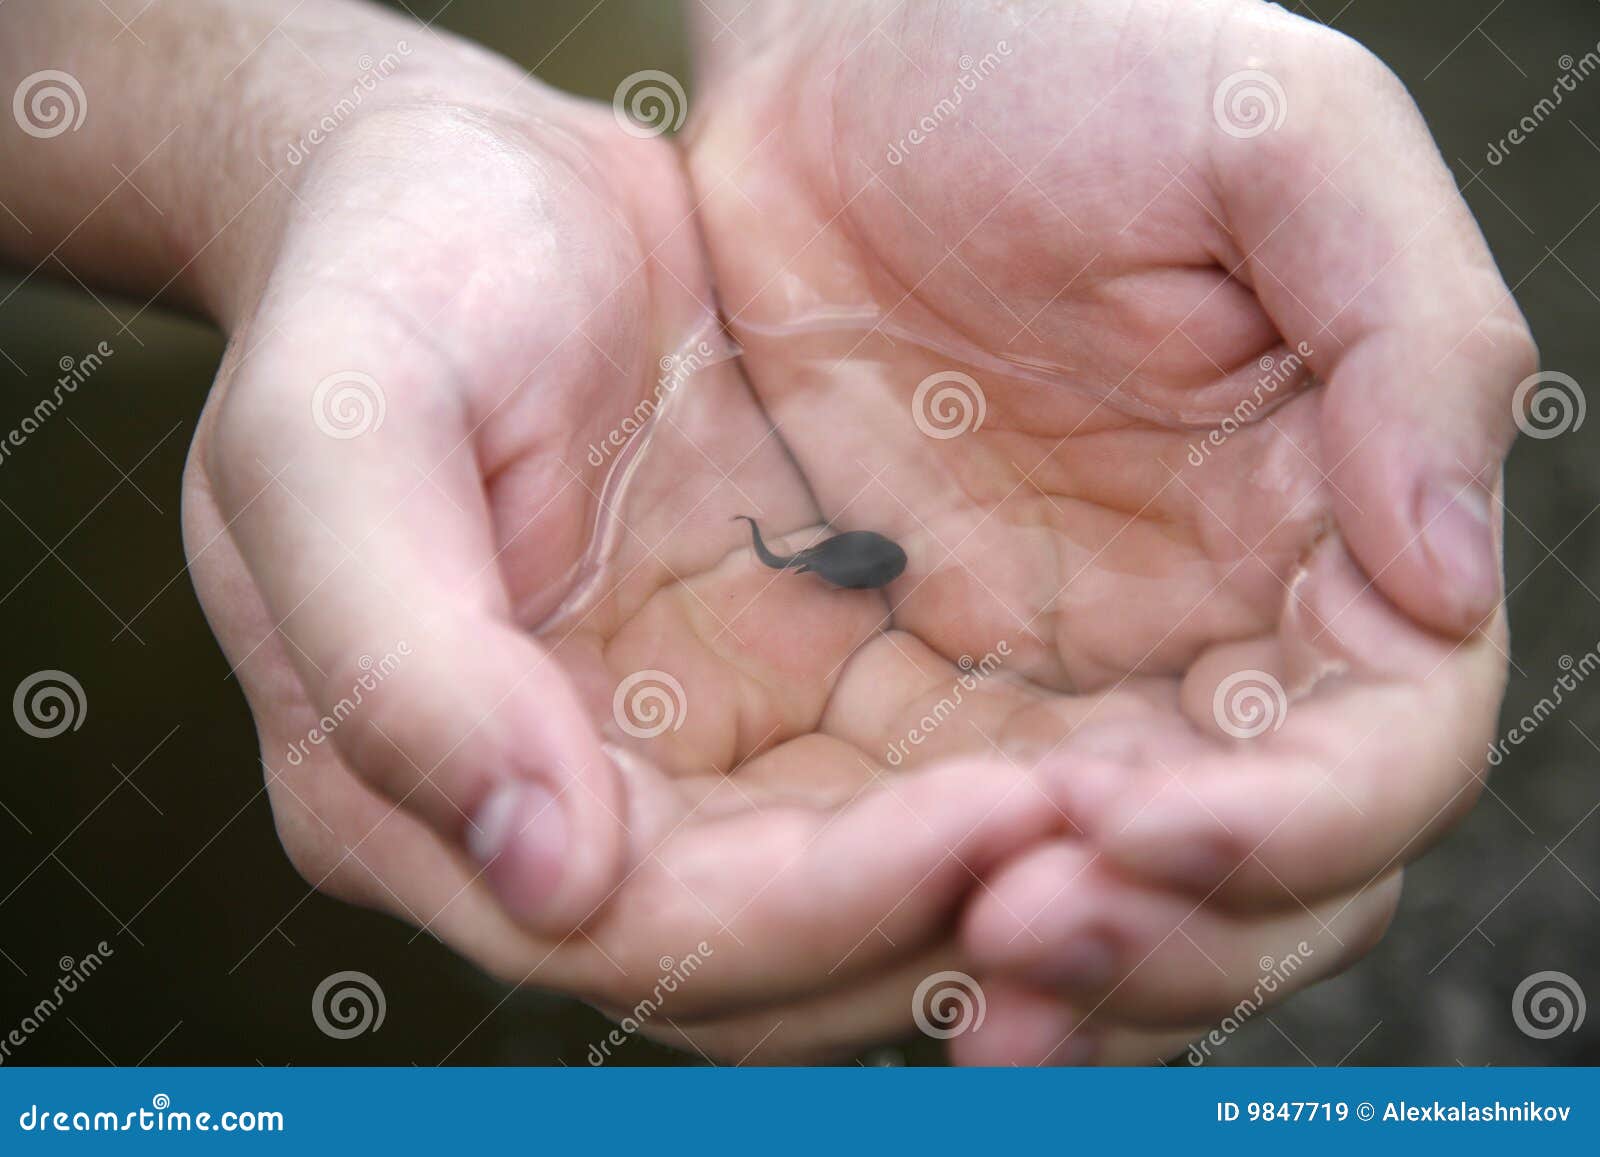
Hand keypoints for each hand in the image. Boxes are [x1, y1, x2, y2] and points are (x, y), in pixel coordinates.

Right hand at [184, 36, 1082, 1061]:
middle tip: (1113, 828)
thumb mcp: (338, 429)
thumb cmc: (388, 277)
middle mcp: (552, 810)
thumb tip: (543, 877)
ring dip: (983, 875)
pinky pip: (883, 786)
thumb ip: (401, 660)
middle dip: (938, 908)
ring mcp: (664, 756)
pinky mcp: (758, 688)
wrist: (473, 187)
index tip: (999, 815)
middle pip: (766, 954)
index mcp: (416, 794)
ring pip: (843, 898)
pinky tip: (1088, 745)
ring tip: (1134, 802)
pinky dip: (980, 792)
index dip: (827, 907)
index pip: (646, 931)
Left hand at [683, 0, 1533, 1060]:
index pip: (1378, 746)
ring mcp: (1071, 664)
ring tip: (961, 994)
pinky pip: (963, 837)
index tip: (1143, 828)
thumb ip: (1412, 345)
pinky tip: (883, 935)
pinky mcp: (927, 672)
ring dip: (1064, 969)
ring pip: (1121, 890)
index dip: (1292, 825)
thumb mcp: (1278, 141)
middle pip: (1264, 868)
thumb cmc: (1065, 60)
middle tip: (1021, 942)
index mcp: (1335, 522)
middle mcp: (1220, 623)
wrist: (851, 54)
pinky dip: (941, 908)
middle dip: (1167, 936)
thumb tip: (1452, 579)